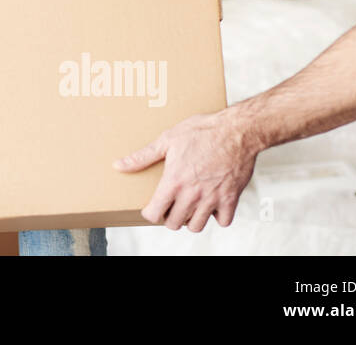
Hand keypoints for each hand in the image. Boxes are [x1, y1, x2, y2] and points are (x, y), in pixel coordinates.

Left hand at [113, 110, 257, 230]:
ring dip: (190, 220)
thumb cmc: (202, 131)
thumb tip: (118, 165)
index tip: (151, 207)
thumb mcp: (167, 139)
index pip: (155, 213)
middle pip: (174, 223)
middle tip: (170, 206)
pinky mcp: (231, 199)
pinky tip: (211, 204)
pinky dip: (216, 217)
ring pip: (197, 226)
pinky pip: (223, 221)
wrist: (236, 130)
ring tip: (188, 206)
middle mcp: (192, 194)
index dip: (149, 213)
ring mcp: (212, 198)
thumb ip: (142, 157)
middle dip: (168, 217)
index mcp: (174, 181)